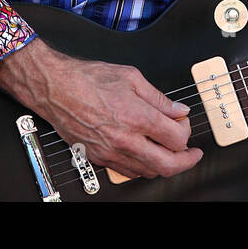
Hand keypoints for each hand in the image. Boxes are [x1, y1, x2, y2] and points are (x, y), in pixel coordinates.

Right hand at [0, 38, 202, 179]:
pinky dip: (142, 166)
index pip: (176, 138)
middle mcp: (124, 139)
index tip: (184, 124)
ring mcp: (110, 152)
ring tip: (168, 151)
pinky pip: (128, 171)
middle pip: (167, 165)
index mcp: (136, 116)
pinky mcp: (98, 158)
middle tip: (192, 154)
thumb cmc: (88, 78)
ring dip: (164, 164)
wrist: (55, 88)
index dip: (186, 132)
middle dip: (186, 161)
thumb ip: (158, 97)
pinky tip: (145, 153)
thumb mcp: (130, 76)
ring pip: (148, 172)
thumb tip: (178, 110)